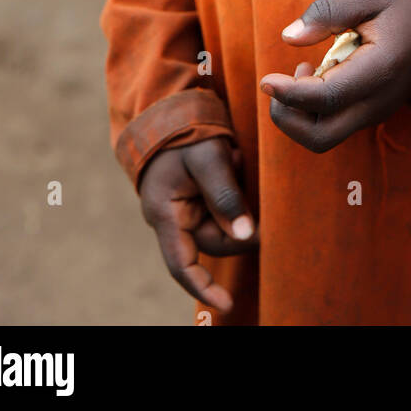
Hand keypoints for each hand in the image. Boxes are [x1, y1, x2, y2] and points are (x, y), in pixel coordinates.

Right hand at [139, 137, 257, 311]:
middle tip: (244, 173)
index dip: (203, 288)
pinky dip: (233, 186)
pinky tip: (231, 158)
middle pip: (214, 238)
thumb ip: (225, 196)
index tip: (227, 305)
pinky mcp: (195, 196)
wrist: (169, 105)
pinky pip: (222, 203)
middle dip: (236, 215)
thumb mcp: (207, 158)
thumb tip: (246, 237)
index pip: (182, 264)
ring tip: (232, 156)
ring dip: (236, 194)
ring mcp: (183, 207)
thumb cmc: (184, 131)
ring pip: (222, 219)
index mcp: (164, 213)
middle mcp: (172, 216)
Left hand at [259, 0, 410, 151]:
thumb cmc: (402, 9)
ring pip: (322, 137)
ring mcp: (374, 114)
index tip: (266, 79)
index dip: (290, 94)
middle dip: (286, 116)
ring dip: (297, 113)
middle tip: (280, 80)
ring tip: (303, 70)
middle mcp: (377, 103)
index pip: (326, 99)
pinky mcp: (368, 115)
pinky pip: (331, 126)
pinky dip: (310, 110)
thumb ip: (328, 11)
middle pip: (319, 137)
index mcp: (380, 71)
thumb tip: (289, 36)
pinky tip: (316, 73)